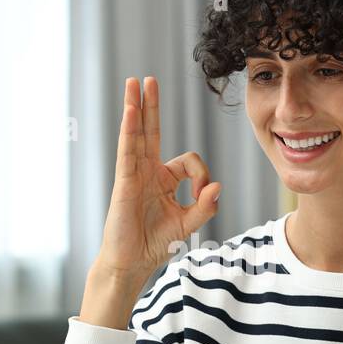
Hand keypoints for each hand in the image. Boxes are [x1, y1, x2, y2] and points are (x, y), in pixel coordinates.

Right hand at [96, 76, 222, 280]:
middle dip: (151, 105)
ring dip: (136, 107)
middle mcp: (147, 172)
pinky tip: (130, 111)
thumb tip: (218, 186)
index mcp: (163, 180)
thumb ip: (204, 207)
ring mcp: (133, 175)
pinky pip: (127, 151)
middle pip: (151, 131)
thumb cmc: (154, 244)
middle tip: (148, 80)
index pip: (188, 161)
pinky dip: (129, 130)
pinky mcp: (124, 182)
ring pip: (136, 134)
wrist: (131, 263)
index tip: (203, 195)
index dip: (202, 175)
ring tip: (134, 82)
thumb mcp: (187, 225)